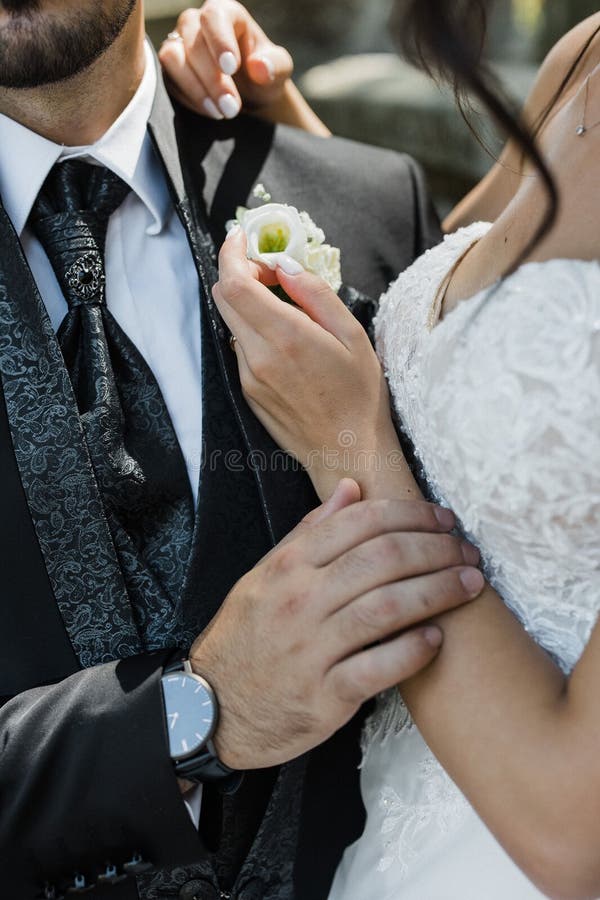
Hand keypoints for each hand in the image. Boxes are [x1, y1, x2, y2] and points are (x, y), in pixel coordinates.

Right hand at [159, 0, 292, 119]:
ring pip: (172, 58)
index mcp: (226, 13)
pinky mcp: (169, 69)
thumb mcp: (279, 70)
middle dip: (212, 78)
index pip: (214, 16)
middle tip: (232, 107)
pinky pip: (167, 80)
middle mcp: (196, 23)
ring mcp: (179, 44)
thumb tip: (259, 66)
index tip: (231, 68)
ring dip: (195, 89)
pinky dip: (188, 98)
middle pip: (193, 40)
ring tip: (220, 112)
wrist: (250, 95)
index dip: (220, 41)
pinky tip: (210, 111)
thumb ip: (275, 65)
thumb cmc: (264, 75)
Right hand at [190, 480, 483, 769]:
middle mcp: (299, 601)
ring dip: (439, 592)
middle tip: (467, 551)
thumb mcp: (266, 575)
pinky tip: (437, 640)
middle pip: (382, 559)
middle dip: (436, 549)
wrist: (212, 707)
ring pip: (387, 608)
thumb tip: (351, 489)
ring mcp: (311, 649)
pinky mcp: (324, 697)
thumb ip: (310, 532)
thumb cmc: (248, 636)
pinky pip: (378, 668)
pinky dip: (413, 652)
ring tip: (471, 585)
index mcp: (288, 565)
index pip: (361, 522)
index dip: (412, 515)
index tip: (444, 519)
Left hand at [213, 229, 402, 499]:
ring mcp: (248, 376)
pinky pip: (240, 346)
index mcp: (286, 337)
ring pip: (231, 321)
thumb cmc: (359, 395)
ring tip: (285, 307)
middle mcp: (258, 356)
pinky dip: (253, 329)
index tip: (242, 237)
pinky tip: (284, 339)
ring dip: (248, 302)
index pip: (235, 282)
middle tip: (271, 270)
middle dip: (239, 272)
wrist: (346, 451)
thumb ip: (315, 294)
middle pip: (224, 297)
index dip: (232, 253)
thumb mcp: (352, 335)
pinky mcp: (248, 391)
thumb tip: (284, 265)